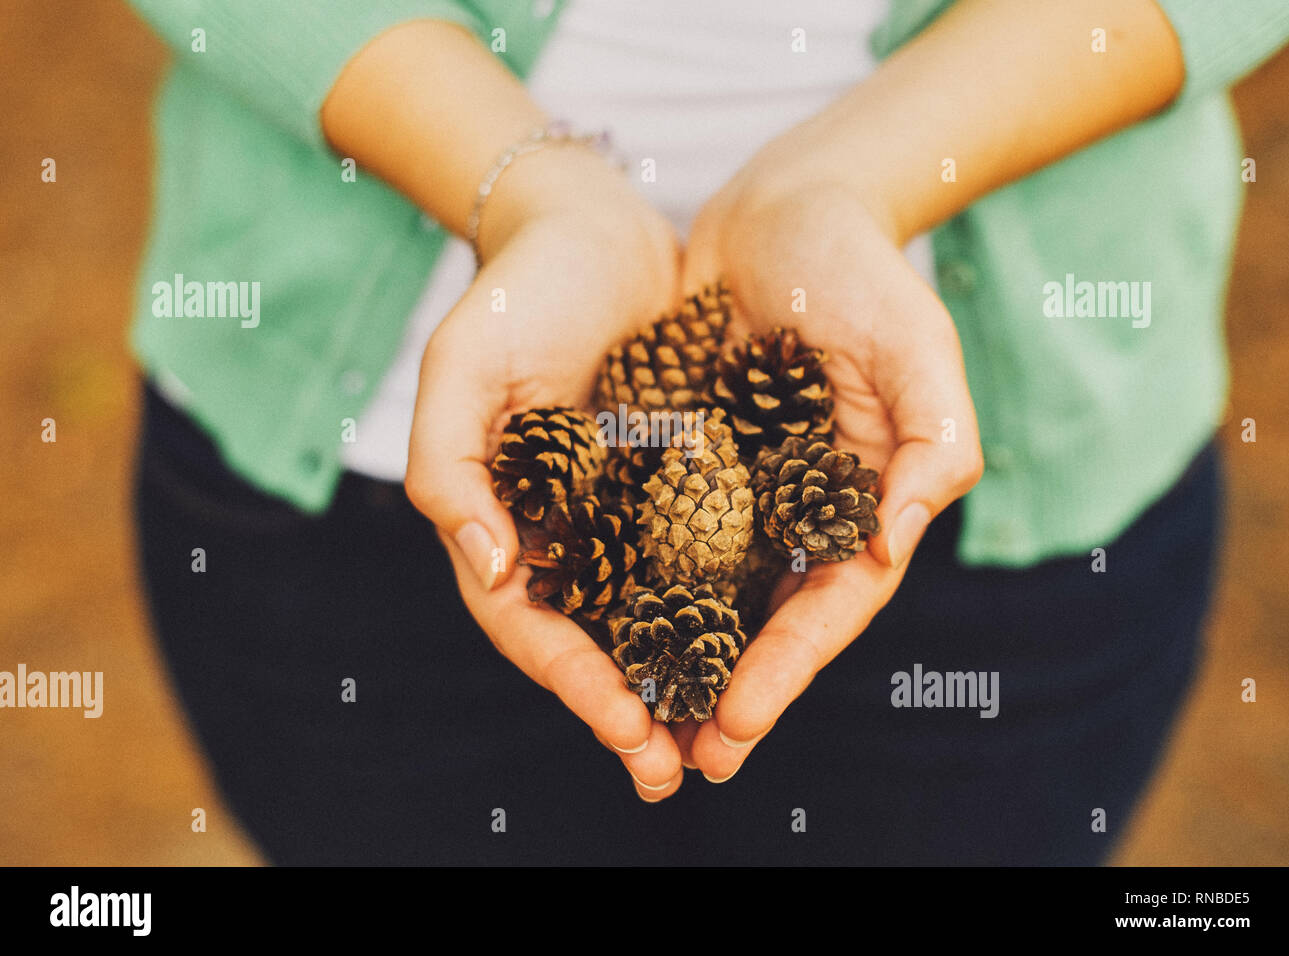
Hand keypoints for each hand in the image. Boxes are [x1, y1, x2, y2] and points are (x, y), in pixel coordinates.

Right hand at [404, 151, 688, 800]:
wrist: (593, 230)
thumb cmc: (517, 292)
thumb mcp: (462, 366)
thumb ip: (451, 467)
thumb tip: (487, 568)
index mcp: (502, 519)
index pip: (527, 621)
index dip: (572, 680)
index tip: (626, 728)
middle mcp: (562, 530)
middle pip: (590, 639)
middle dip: (629, 709)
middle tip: (676, 772)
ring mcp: (619, 512)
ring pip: (650, 614)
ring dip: (680, 679)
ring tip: (723, 738)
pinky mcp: (677, 484)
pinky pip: (701, 555)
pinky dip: (722, 605)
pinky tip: (760, 643)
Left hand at [676, 169, 983, 781]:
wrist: (783, 206)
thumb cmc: (862, 268)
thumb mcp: (918, 344)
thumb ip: (933, 442)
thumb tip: (890, 544)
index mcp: (861, 501)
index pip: (829, 605)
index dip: (788, 670)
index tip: (740, 725)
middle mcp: (799, 511)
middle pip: (764, 620)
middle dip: (729, 691)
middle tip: (681, 761)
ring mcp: (739, 489)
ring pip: (704, 592)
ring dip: (672, 658)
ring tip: (632, 723)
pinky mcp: (682, 459)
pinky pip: (652, 529)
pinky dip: (629, 581)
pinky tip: (588, 625)